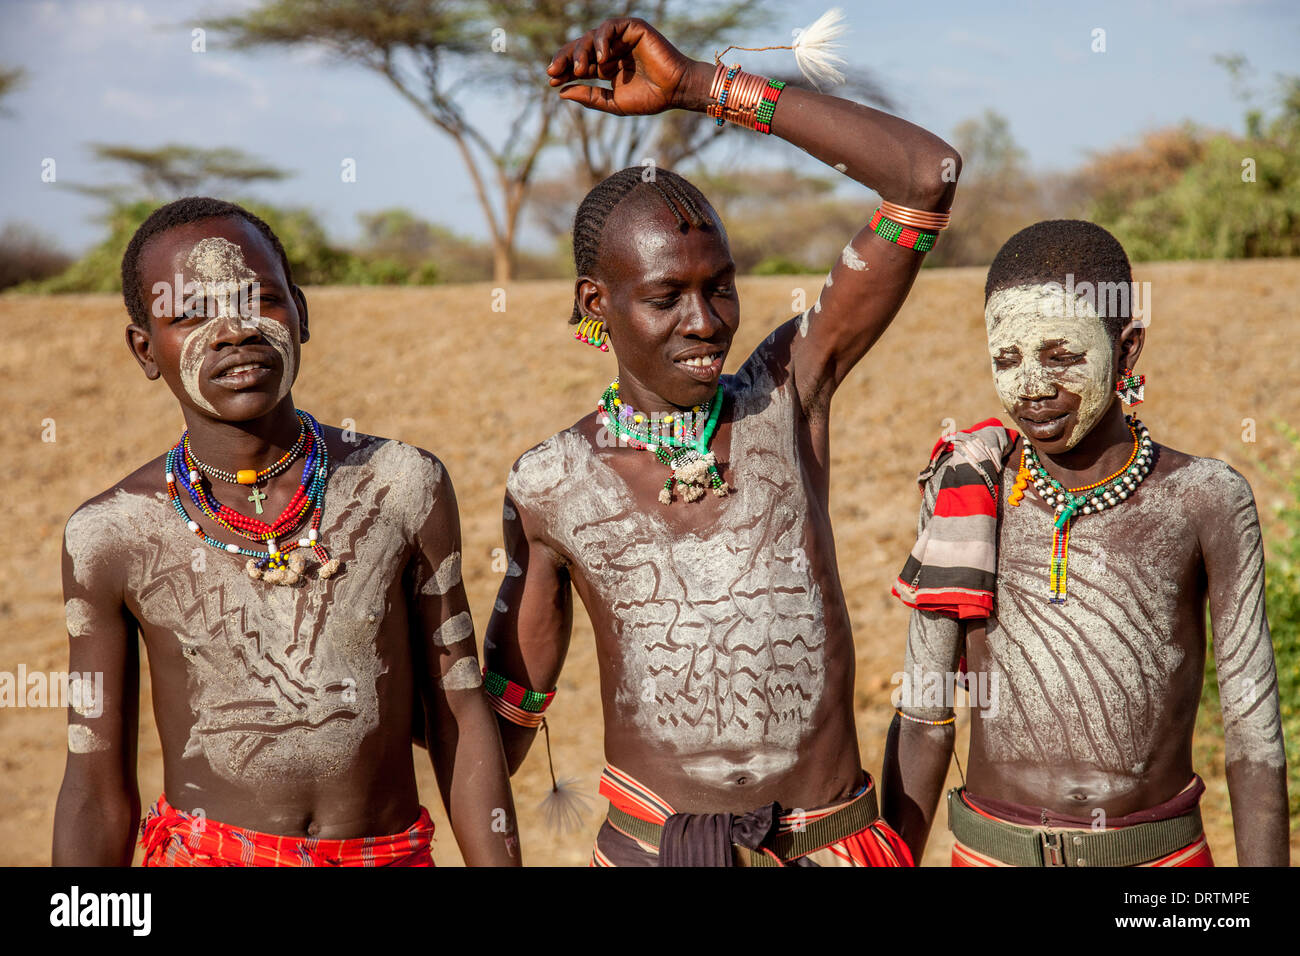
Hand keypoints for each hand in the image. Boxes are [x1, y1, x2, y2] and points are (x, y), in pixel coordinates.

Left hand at [546, 18, 704, 115]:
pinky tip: (600, 57)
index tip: (551, 81)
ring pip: (591, 38)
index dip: (564, 71)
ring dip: (582, 52)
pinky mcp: (632, 27)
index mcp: (606, 67)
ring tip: (580, 68)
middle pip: (580, 48)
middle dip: (565, 59)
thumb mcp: (614, 103)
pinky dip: (601, 40)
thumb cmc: (650, 99)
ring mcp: (621, 38)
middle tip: (554, 71)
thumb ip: (590, 97)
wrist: (676, 91)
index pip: (579, 65)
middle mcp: (611, 50)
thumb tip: (562, 94)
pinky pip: (609, 28)